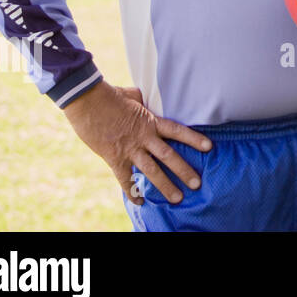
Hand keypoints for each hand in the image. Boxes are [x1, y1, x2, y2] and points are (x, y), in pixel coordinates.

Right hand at [61, 80, 211, 204]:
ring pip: (151, 171)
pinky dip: (132, 192)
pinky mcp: (114, 158)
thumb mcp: (134, 95)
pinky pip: (125, 179)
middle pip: (168, 156)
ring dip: (165, 186)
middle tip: (197, 183)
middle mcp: (144, 137)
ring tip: (178, 198)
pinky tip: (140, 201)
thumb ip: (144, 102)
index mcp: (150, 121)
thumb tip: (146, 99)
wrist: (87, 101)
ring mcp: (129, 149)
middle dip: (184, 170)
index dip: (194, 139)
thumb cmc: (110, 95)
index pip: (177, 131)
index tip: (209, 147)